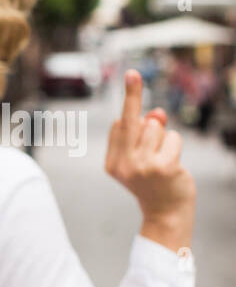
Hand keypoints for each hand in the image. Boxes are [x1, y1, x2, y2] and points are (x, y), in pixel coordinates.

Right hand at [106, 70, 195, 251]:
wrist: (166, 213)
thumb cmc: (156, 182)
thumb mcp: (144, 158)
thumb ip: (146, 134)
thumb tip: (157, 113)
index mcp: (112, 163)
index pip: (119, 124)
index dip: (129, 102)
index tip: (130, 75)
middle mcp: (122, 164)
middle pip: (132, 120)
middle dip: (132, 92)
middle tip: (131, 73)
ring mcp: (141, 166)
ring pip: (156, 127)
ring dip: (165, 137)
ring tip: (164, 158)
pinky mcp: (161, 167)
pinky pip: (172, 137)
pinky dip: (176, 146)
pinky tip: (173, 164)